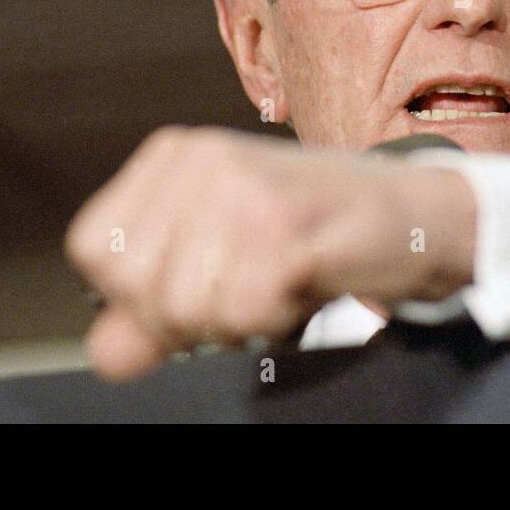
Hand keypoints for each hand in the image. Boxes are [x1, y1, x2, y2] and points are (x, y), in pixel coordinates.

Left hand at [64, 126, 476, 379]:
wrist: (414, 215)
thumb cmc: (313, 234)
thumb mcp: (220, 263)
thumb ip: (154, 310)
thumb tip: (105, 354)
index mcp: (175, 156)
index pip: (95, 250)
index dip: (141, 292)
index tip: (205, 277)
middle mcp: (203, 160)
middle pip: (136, 287)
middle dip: (193, 313)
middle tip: (252, 280)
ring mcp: (244, 188)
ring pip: (186, 307)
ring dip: (240, 316)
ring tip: (283, 275)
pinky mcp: (286, 226)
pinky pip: (243, 313)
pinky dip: (276, 317)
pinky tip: (307, 279)